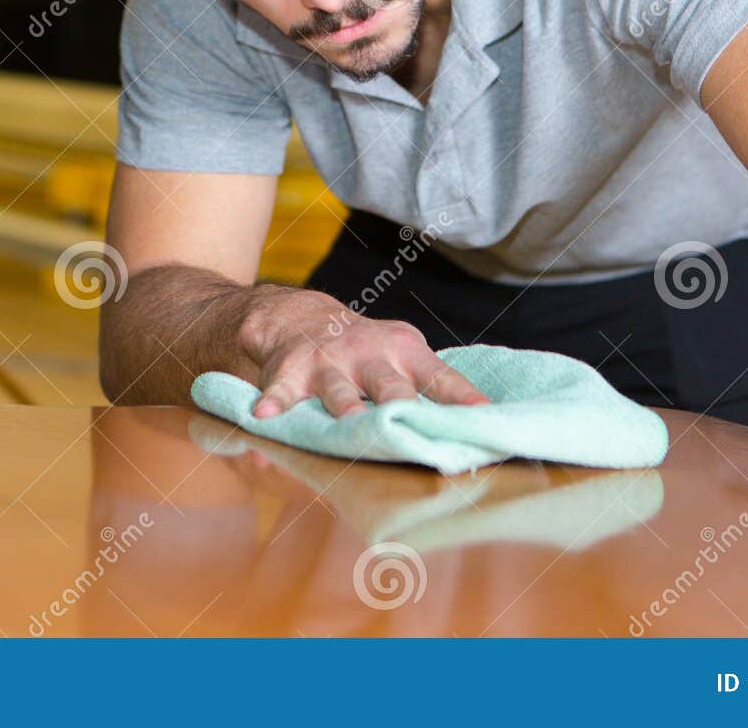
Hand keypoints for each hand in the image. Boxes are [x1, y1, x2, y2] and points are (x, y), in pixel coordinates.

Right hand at [237, 286, 490, 418]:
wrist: (301, 317)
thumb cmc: (368, 353)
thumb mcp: (402, 357)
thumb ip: (432, 390)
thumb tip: (483, 424)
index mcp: (406, 352)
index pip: (441, 378)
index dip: (461, 399)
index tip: (483, 418)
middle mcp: (370, 355)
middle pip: (391, 386)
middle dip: (401, 407)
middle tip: (413, 430)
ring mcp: (328, 362)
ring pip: (340, 391)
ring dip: (345, 407)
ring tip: (348, 424)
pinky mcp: (290, 371)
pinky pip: (280, 390)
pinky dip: (274, 402)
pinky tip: (264, 416)